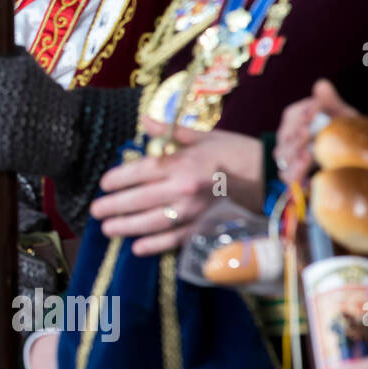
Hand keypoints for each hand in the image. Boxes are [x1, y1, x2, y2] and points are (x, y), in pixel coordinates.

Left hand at [90, 118, 262, 256]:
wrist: (272, 177)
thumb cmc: (236, 152)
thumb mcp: (205, 136)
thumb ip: (171, 132)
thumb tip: (145, 120)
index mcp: (182, 163)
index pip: (140, 172)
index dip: (118, 179)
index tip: (104, 184)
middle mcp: (184, 189)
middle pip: (140, 199)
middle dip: (114, 206)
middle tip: (96, 210)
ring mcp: (194, 212)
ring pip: (152, 222)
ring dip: (127, 227)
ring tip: (108, 229)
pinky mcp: (205, 228)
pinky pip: (175, 239)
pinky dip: (155, 245)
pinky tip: (137, 248)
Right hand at [274, 80, 357, 187]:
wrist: (355, 162)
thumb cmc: (345, 135)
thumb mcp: (342, 116)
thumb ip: (330, 101)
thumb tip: (321, 84)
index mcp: (297, 120)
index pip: (292, 115)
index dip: (301, 114)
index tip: (314, 112)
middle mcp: (287, 138)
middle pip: (285, 135)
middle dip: (296, 133)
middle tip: (308, 131)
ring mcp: (288, 157)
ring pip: (282, 154)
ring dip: (294, 152)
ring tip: (308, 151)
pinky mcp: (292, 177)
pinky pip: (286, 174)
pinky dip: (295, 169)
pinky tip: (306, 163)